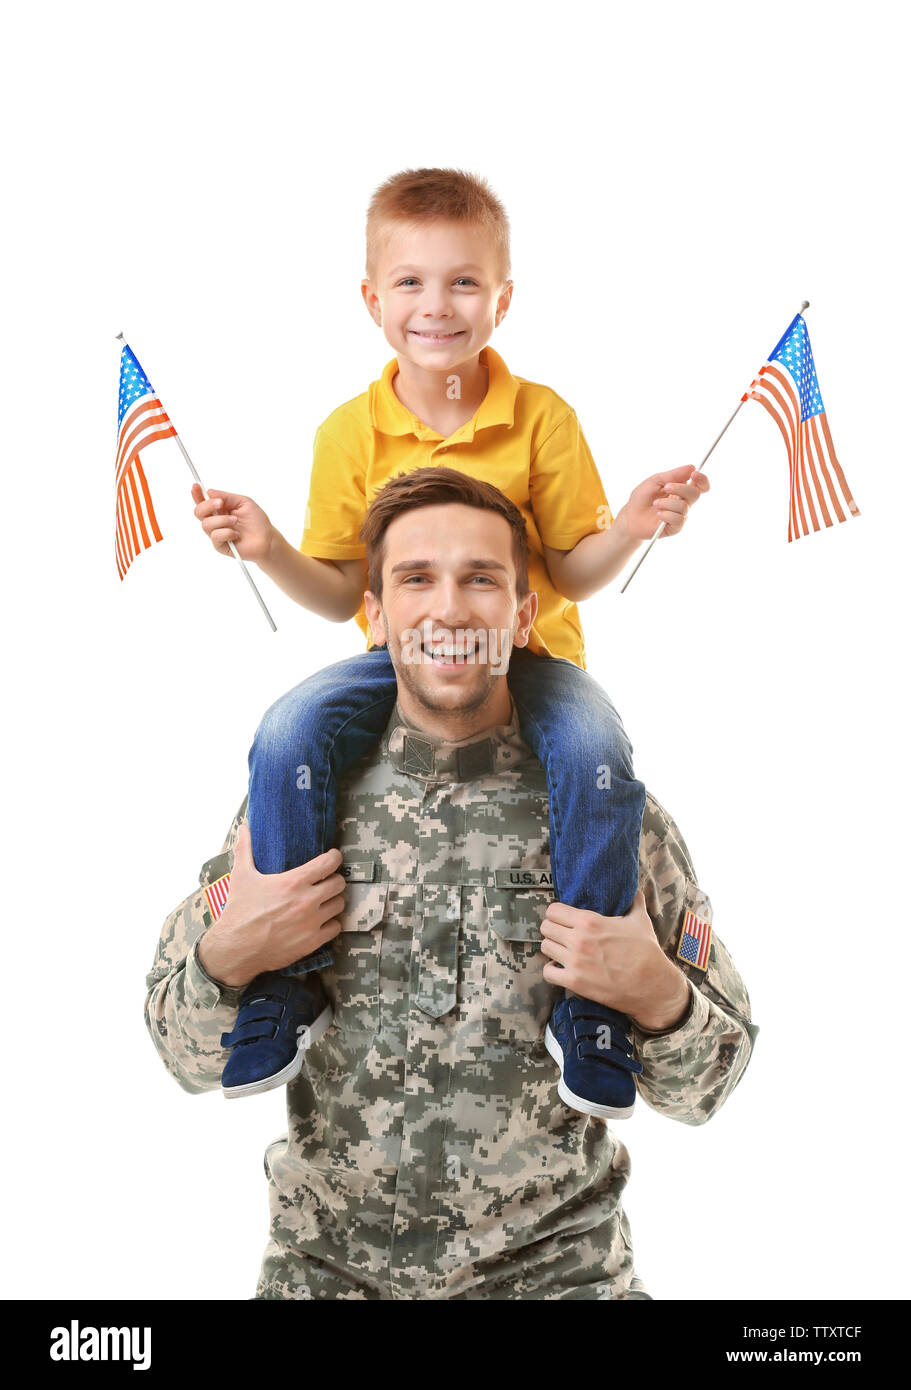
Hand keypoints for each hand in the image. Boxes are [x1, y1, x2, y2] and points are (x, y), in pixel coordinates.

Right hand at [191, 483, 273, 562]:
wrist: (267, 539)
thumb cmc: (257, 521)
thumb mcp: (243, 502)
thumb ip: (227, 497)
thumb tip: (209, 491)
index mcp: (219, 509)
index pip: (203, 501)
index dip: (197, 494)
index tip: (196, 486)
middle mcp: (215, 520)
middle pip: (198, 512)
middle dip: (207, 505)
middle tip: (220, 504)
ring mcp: (217, 533)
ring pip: (206, 524)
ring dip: (222, 520)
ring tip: (235, 521)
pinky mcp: (220, 546)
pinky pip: (215, 536)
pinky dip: (226, 533)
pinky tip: (236, 534)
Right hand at [197, 823, 344, 987]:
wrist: (236, 947)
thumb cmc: (239, 911)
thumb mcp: (241, 876)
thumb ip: (245, 849)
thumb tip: (243, 828)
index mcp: (293, 882)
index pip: (329, 862)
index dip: (334, 857)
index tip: (332, 857)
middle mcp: (307, 901)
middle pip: (339, 883)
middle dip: (334, 880)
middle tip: (326, 881)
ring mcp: (311, 922)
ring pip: (339, 905)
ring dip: (333, 901)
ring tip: (323, 901)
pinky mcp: (312, 941)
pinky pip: (335, 927)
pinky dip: (330, 923)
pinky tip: (321, 921)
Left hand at [539, 889, 689, 1029]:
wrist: (652, 984)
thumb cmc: (646, 951)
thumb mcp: (641, 920)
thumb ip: (634, 901)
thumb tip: (635, 888)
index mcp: (590, 921)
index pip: (553, 910)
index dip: (557, 913)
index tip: (563, 919)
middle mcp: (578, 940)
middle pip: (545, 928)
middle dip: (553, 930)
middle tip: (562, 935)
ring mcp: (575, 962)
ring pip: (545, 948)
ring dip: (553, 948)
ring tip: (562, 950)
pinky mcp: (575, 982)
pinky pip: (547, 972)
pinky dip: (551, 970)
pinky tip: (561, 968)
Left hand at [618, 465, 709, 540]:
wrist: (630, 516)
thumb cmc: (642, 498)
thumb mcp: (655, 481)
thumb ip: (673, 475)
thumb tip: (691, 467)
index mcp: (681, 490)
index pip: (700, 485)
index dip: (702, 479)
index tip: (694, 474)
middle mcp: (683, 502)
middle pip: (695, 494)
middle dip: (681, 489)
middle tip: (666, 487)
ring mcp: (680, 515)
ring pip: (684, 507)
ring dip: (667, 503)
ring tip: (655, 504)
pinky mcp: (674, 528)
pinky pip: (678, 520)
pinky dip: (666, 515)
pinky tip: (658, 514)